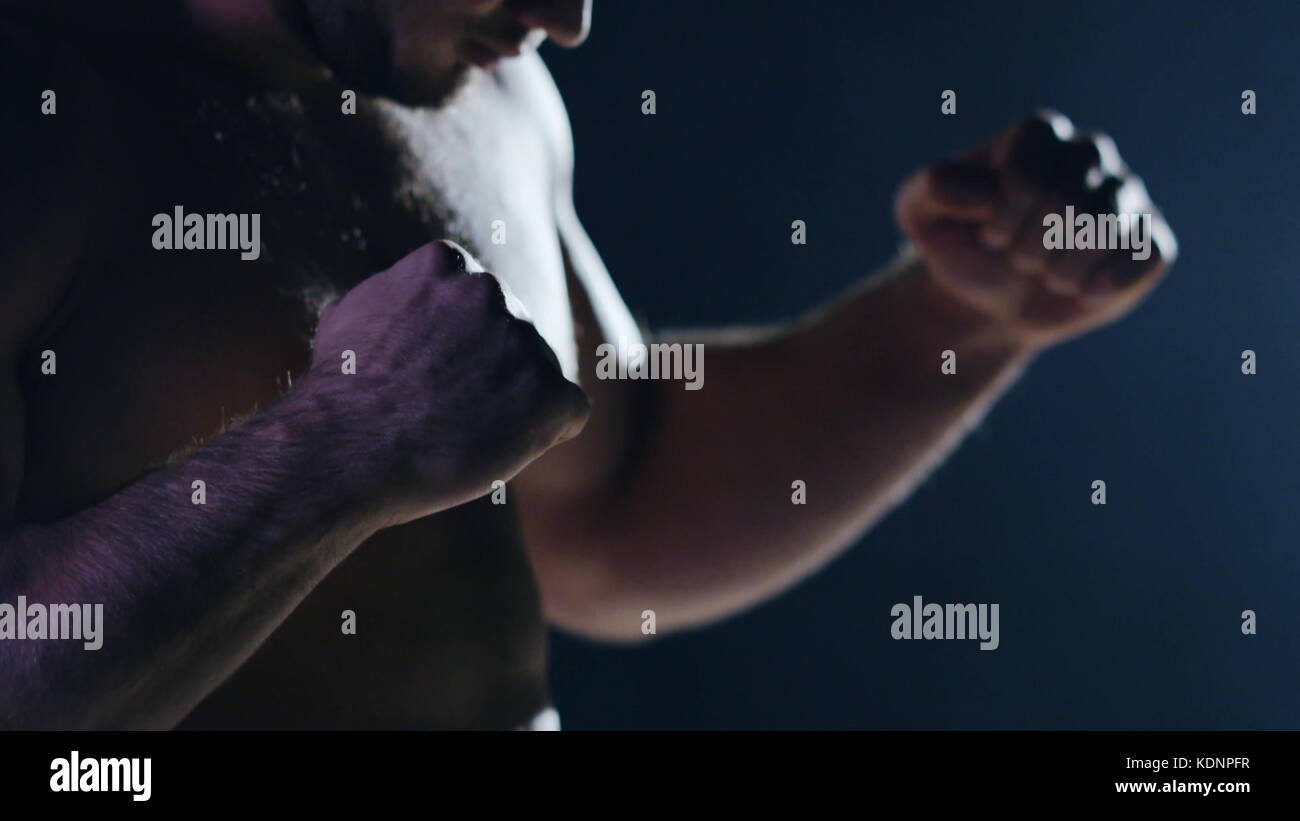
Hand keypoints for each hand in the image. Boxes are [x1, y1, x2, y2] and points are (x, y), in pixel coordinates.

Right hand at [306, 240, 588, 516]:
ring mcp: (525, 340)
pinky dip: (543, 433)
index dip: (457, 348)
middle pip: (511, 334)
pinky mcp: (552, 393)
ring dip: (512, 402)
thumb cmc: (339, 393)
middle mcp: (492, 291)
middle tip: (444, 411)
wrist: (348, 450)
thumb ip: (397, 295)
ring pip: (538, 373)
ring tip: (459, 434)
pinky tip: (499, 448)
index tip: (429, 377)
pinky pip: (567, 413)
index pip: (476, 303)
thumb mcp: (354, 313)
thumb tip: (407, 294)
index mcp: (448, 264)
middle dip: (489, 370)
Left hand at [895, 111, 1176, 349]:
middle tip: (1016, 258)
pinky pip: (1150, 253)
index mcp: (1038, 136)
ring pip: (1112, 227)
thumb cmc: (958, 245)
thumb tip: (987, 192)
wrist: (986, 298)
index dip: (1005, 212)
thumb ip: (935, 186)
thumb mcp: (920, 213)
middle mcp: (1089, 155)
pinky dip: (1111, 281)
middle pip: (1071, 198)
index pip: (1031, 165)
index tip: (988, 234)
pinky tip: (1081, 292)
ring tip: (1044, 276)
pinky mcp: (1145, 240)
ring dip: (1063, 269)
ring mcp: (1123, 195)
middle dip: (1030, 246)